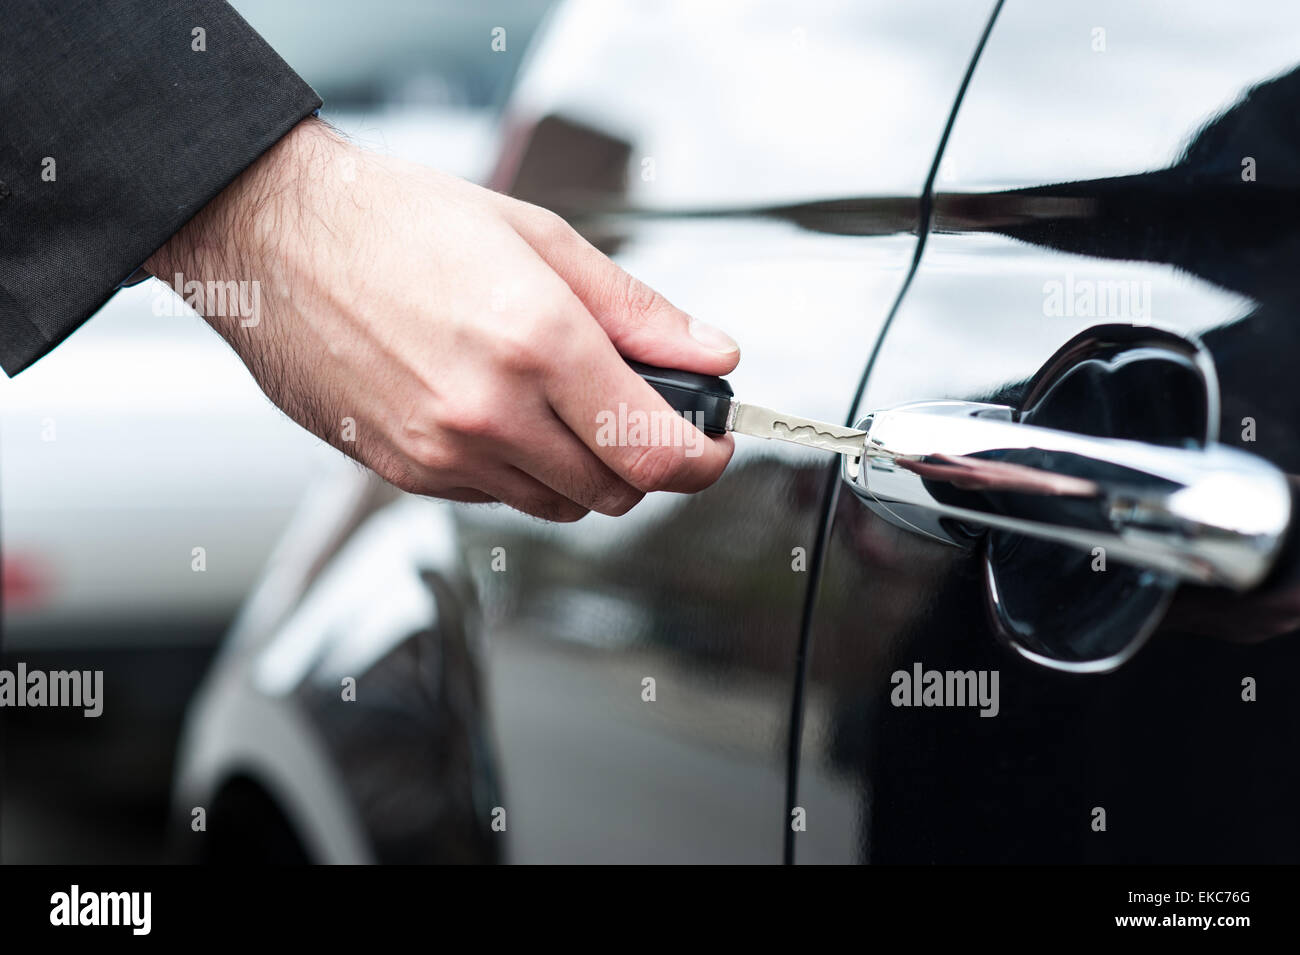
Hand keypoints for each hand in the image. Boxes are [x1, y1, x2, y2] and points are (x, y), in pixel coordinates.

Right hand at [146, 118, 738, 520]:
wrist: (273, 240)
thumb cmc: (394, 223)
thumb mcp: (538, 239)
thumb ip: (637, 311)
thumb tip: (709, 352)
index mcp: (535, 341)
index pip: (653, 449)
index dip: (703, 459)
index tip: (714, 447)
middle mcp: (489, 411)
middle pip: (614, 490)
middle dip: (645, 461)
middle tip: (641, 415)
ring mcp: (442, 451)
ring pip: (558, 505)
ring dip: (584, 470)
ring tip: (563, 404)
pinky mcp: (404, 473)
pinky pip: (497, 499)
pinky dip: (521, 472)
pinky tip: (501, 413)